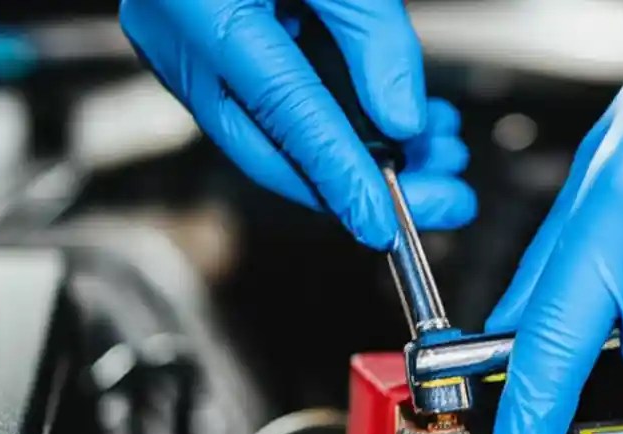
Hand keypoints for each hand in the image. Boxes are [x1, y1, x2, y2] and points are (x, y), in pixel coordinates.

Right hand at [120, 0, 475, 248]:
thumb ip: (369, 32)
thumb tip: (400, 117)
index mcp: (205, 9)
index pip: (288, 116)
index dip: (343, 178)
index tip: (385, 223)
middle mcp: (179, 39)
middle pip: (274, 148)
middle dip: (364, 181)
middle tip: (443, 192)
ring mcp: (179, 46)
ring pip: (275, 133)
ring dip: (357, 150)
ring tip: (437, 149)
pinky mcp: (197, 43)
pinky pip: (266, 102)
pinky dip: (329, 119)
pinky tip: (391, 121)